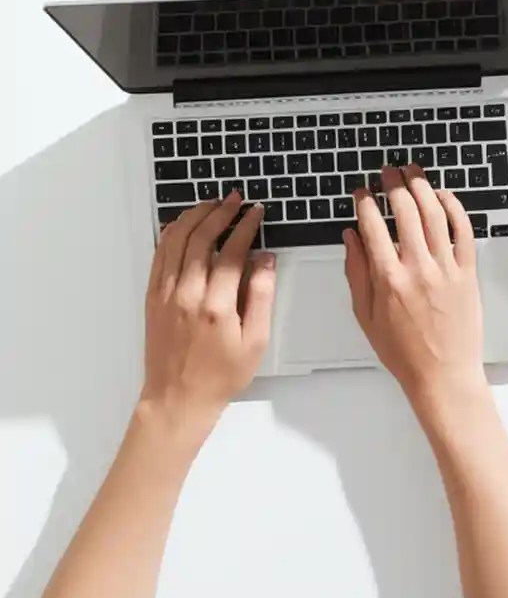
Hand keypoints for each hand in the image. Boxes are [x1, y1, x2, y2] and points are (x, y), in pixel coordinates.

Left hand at [142, 193, 275, 427]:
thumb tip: (265, 260)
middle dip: (220, 212)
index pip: (232, 252)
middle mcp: (186, 294)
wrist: (177, 398)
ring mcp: (165, 294)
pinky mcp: (153, 297)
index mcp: (216, 306)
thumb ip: (261, 296)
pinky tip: (182, 224)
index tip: (256, 213)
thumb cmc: (220, 375)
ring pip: (175, 240)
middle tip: (235, 200)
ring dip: (194, 216)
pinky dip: (170, 234)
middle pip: (201, 238)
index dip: (246, 226)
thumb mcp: (255, 341)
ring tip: (211, 204)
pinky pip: (159, 255)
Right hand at [343, 165, 483, 401]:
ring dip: (422, 187)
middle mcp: (418, 269)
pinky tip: (443, 196)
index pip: (373, 226)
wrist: (443, 374)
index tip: (361, 192)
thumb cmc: (403, 351)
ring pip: (435, 214)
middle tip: (387, 172)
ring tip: (412, 173)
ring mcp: (446, 269)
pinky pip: (464, 231)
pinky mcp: (468, 273)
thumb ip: (356, 272)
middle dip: (393, 185)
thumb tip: (351, 237)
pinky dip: (454, 208)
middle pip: (405, 211)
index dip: (365, 202)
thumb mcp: (366, 315)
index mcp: (388, 280)